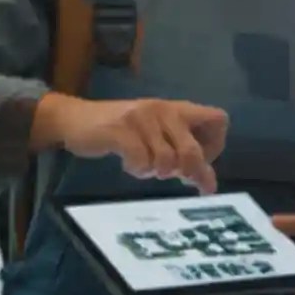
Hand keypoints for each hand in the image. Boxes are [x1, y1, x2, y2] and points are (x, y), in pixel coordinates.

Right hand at [33, 94, 228, 192]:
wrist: (76, 119)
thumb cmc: (121, 132)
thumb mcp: (156, 138)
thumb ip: (181, 154)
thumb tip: (208, 185)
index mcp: (178, 109)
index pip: (219, 120)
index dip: (214, 147)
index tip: (198, 161)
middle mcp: (164, 110)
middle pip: (194, 150)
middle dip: (186, 172)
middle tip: (173, 177)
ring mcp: (142, 118)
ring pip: (166, 160)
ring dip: (156, 172)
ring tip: (144, 167)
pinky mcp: (121, 129)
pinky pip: (141, 161)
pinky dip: (137, 170)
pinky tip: (128, 165)